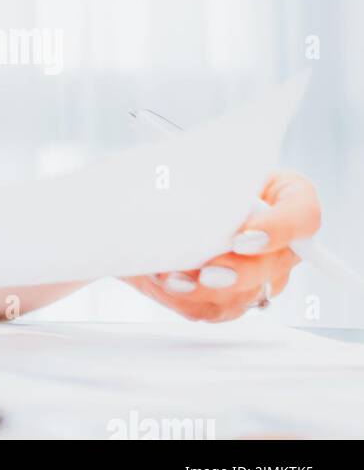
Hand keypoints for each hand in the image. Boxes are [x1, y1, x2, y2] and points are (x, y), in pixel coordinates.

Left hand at [119, 169, 321, 322]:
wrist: (171, 195)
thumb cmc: (201, 173)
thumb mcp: (214, 161)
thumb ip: (217, 175)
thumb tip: (195, 185)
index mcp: (287, 199)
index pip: (303, 216)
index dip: (278, 231)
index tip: (242, 238)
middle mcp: (281, 244)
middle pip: (273, 267)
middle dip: (236, 272)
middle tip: (205, 272)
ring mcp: (260, 274)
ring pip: (243, 295)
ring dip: (204, 291)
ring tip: (170, 278)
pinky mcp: (231, 296)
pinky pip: (216, 308)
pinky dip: (188, 300)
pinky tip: (165, 283)